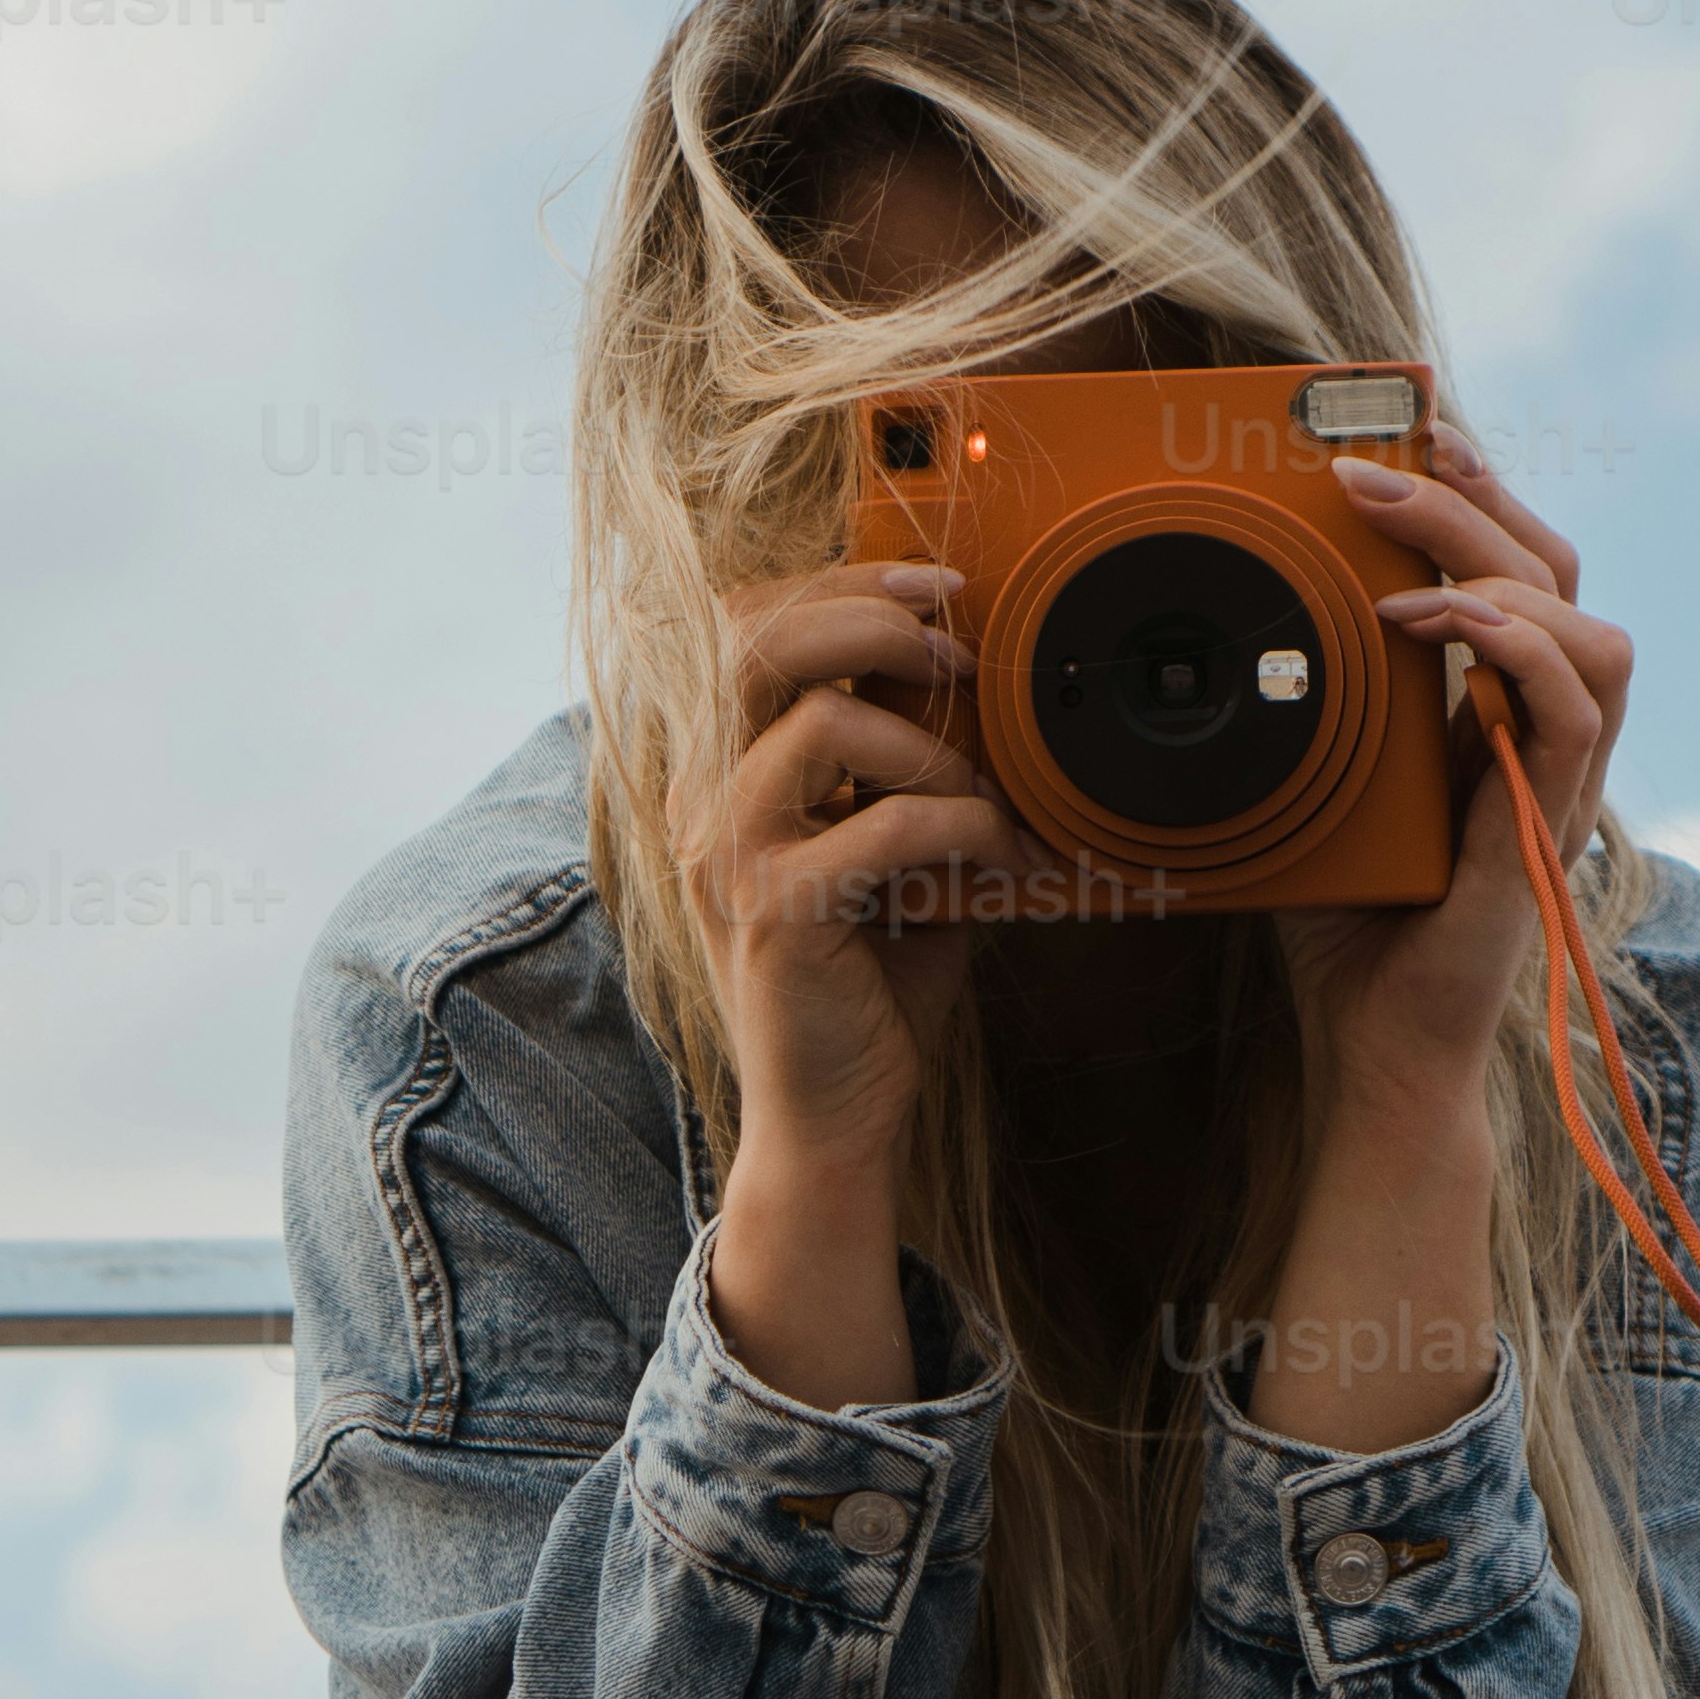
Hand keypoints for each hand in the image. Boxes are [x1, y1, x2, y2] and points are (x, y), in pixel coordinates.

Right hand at [673, 561, 1031, 1404]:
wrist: (833, 1117)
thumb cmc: (869, 983)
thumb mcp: (898, 852)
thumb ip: (916, 766)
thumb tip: (984, 679)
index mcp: (723, 773)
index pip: (745, 626)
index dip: (840, 581)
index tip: (937, 585)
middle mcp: (705, 802)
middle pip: (751, 640)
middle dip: (869, 614)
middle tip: (957, 645)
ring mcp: (729, 857)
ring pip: (819, 723)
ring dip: (926, 742)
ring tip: (975, 789)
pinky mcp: (776, 914)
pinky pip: (883, 825)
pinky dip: (959, 826)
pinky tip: (994, 856)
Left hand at [1239, 425, 1631, 1450]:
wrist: (1370, 1051)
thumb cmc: (1338, 928)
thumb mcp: (1300, 782)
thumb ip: (1295, 700)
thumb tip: (1210, 613)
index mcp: (1491, 713)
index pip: (1515, 570)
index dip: (1473, 491)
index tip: (1404, 427)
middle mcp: (1540, 738)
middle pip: (1559, 571)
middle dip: (1479, 493)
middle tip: (1387, 448)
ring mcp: (1558, 782)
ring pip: (1591, 628)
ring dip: (1496, 563)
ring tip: (1400, 547)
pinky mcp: (1550, 825)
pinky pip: (1574, 706)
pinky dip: (1509, 647)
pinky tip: (1429, 629)